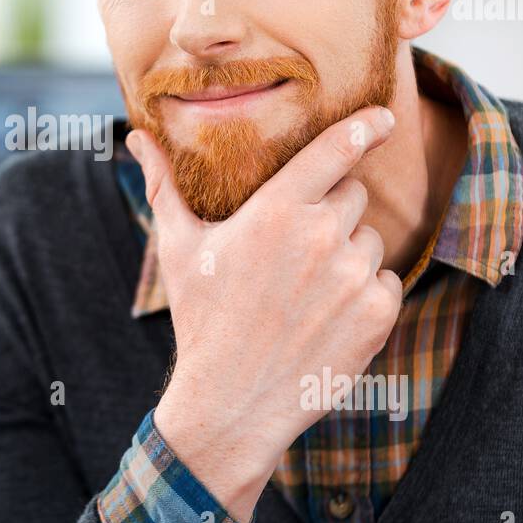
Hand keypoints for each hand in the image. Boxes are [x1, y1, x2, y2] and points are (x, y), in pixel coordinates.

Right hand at [125, 106, 402, 522]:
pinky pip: (386, 281)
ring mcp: (354, 276)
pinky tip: (326, 315)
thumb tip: (136, 138)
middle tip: (293, 249)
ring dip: (348, 254)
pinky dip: (365, 294)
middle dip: (329, 211)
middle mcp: (322, 236)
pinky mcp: (378, 315)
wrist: (232, 405)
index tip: (383, 117)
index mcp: (275, 211)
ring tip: (305, 289)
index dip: (364, 127)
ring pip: (370, 239)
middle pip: (352, 195)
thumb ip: (164, 185)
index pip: (336, 150)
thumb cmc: (200, 320)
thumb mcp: (178, 248)